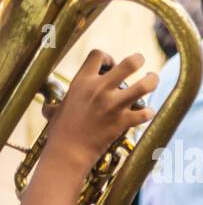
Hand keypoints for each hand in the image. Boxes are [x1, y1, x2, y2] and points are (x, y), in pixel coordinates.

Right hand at [45, 51, 156, 172]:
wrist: (69, 150)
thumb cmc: (60, 131)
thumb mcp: (54, 112)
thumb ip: (54, 107)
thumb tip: (48, 110)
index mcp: (82, 81)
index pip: (97, 54)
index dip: (107, 56)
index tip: (110, 66)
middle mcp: (100, 89)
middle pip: (128, 64)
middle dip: (138, 59)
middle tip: (141, 61)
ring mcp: (113, 105)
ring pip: (143, 86)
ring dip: (152, 81)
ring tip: (152, 79)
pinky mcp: (123, 121)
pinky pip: (145, 113)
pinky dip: (149, 112)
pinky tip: (148, 112)